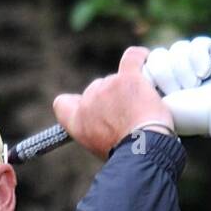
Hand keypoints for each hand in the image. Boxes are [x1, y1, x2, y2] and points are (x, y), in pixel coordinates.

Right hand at [53, 47, 173, 159]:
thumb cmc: (125, 153)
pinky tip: (147, 62)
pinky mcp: (128, 77)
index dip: (77, 103)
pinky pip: (133, 57)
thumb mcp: (99, 147)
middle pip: (97, 89)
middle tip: (130, 114)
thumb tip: (106, 123)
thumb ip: (95, 129)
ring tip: (145, 108)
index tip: (93, 109)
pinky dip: (141, 58)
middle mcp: (87, 102)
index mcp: (75, 122)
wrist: (142, 150)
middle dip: (112, 97)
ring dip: (130, 88)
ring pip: (118, 79)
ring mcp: (107, 86)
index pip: (63, 103)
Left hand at [144, 36, 210, 150]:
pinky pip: (196, 43)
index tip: (163, 93)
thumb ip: (143, 88)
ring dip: (185, 68)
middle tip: (181, 91)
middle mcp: (177, 73)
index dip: (152, 76)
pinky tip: (206, 72)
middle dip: (168, 74)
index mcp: (162, 87)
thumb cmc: (194, 115)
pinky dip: (199, 57)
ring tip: (196, 85)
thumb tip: (136, 70)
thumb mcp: (160, 105)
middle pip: (158, 55)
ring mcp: (194, 62)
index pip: (145, 66)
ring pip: (177, 49)